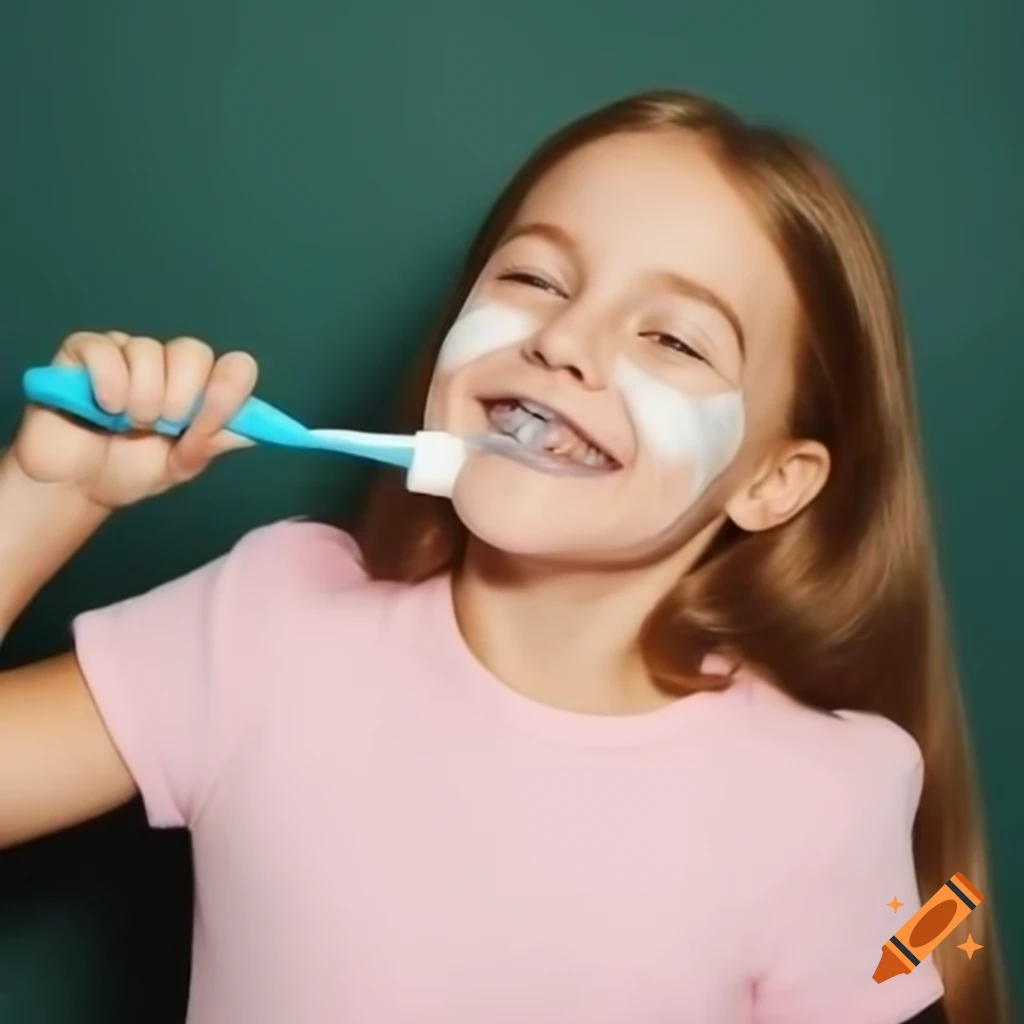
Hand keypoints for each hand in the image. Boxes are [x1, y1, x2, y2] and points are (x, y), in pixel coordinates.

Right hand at [11, 332, 258, 508]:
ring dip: (141, 400)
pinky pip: (106, 350)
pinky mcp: (85, 350)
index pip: (235, 367)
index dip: (226, 394)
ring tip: (126, 424)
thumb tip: (255, 430)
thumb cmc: (128, 470)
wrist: (73, 485)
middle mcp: (167, 363)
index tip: (206, 428)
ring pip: (149, 352)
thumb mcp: (181, 465)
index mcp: (199, 388)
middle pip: (194, 352)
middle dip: (179, 399)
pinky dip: (108, 383)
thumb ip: (214, 443)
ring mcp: (127, 352)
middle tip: (158, 428)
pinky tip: (103, 408)